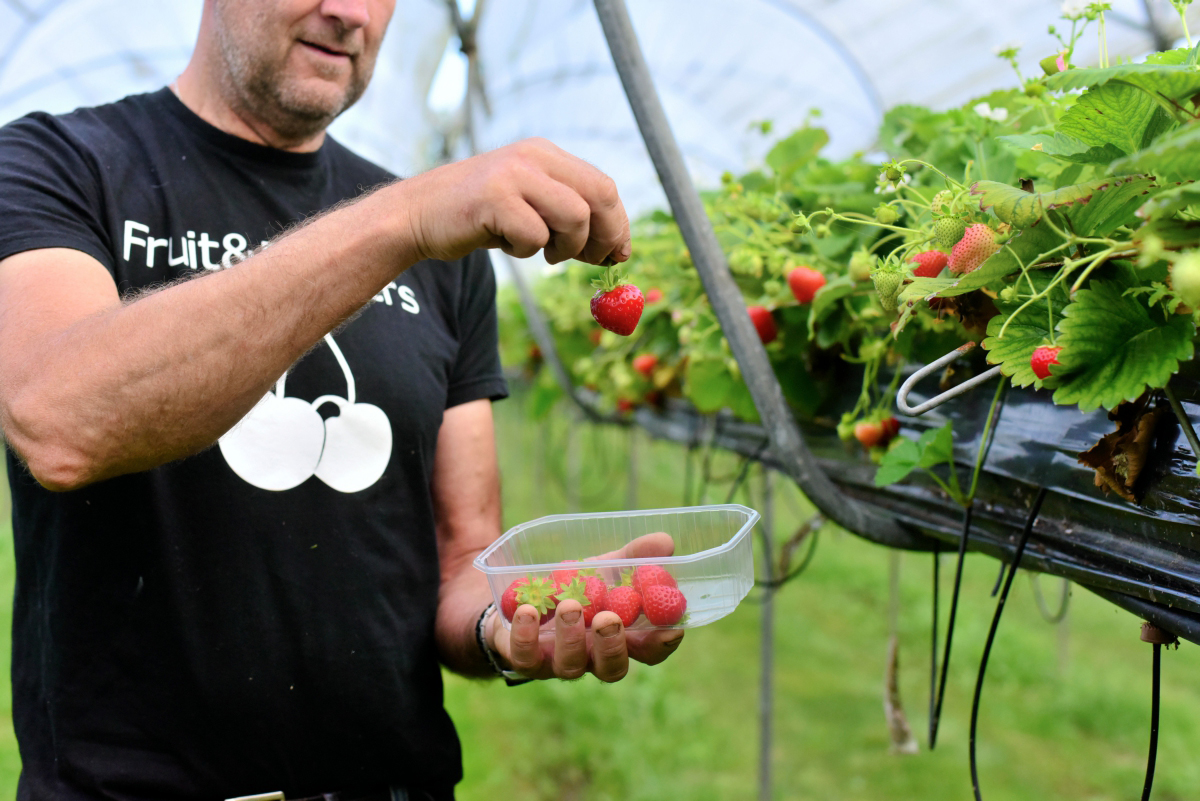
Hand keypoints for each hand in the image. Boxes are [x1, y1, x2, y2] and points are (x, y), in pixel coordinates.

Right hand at [396, 138, 630, 266]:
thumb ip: (569, 216)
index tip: (618, 254)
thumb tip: (617, 249)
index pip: (604, 187)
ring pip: (575, 217)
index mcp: (546, 154)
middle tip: (590, 261)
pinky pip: (536, 237)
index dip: (618, 225)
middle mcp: (534, 156)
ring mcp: (514, 174)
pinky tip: (503, 242)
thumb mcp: (530, 206)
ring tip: (539, 250)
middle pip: (600, 196)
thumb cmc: (479, 217)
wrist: (417, 214)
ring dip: (564, 248)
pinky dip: (525, 251)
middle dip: (604, 237)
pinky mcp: (494, 198)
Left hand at [487, 532, 683, 681]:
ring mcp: (559, 663)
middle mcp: (593, 658)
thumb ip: (634, 557)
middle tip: (607, 619)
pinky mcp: (526, 660)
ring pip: (570, 665)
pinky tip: (528, 610)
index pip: (648, 652)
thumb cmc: (576, 588)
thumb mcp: (604, 569)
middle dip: (611, 646)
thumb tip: (667, 541)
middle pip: (612, 668)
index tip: (670, 630)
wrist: (522, 598)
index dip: (661, 645)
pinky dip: (527, 635)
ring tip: (569, 604)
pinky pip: (526, 657)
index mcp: (619, 638)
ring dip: (572, 636)